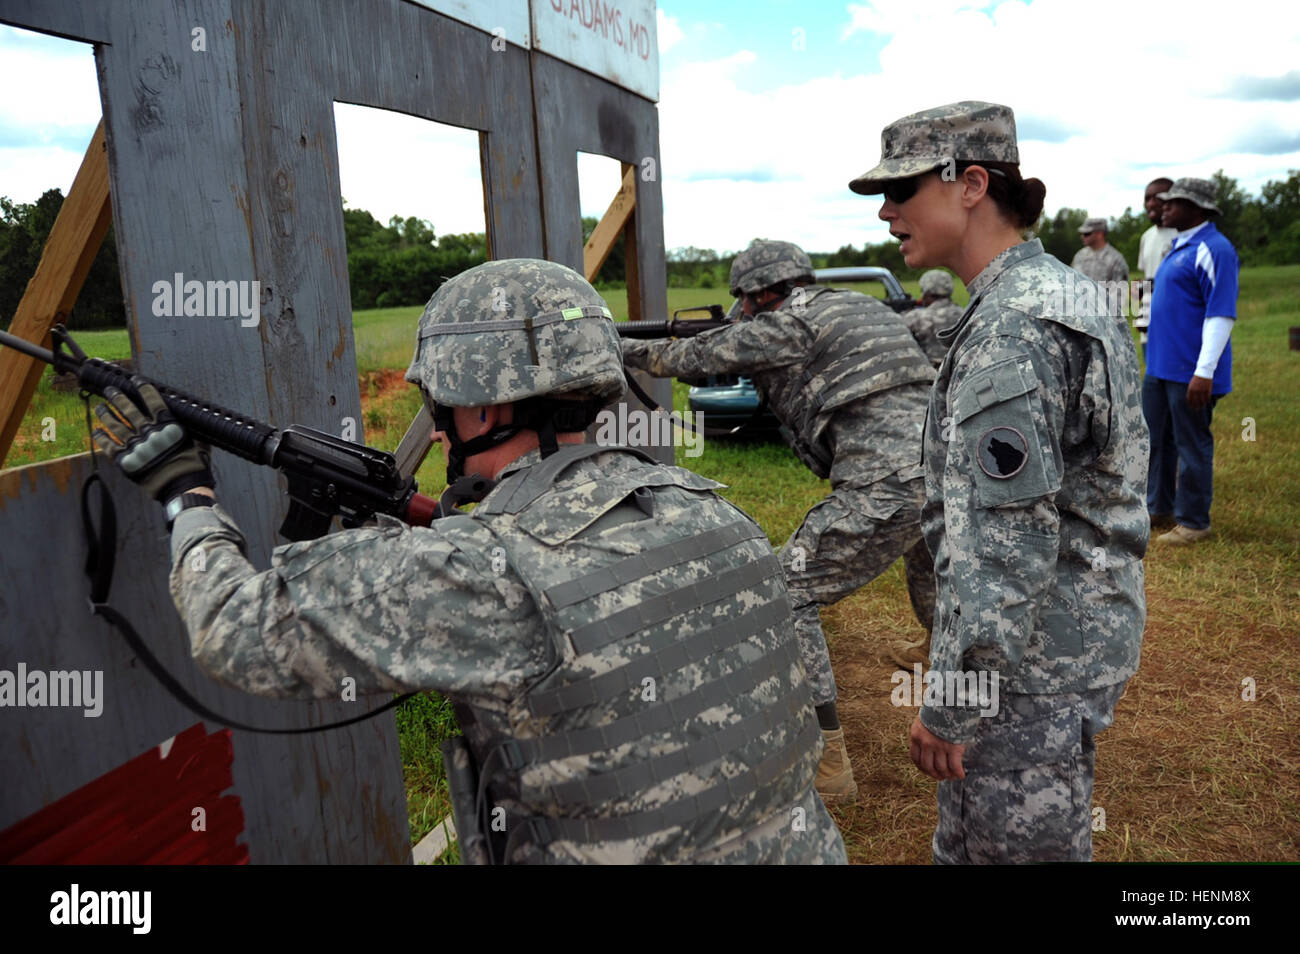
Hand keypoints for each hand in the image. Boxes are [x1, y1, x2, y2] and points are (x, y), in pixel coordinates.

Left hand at [91, 377, 212, 500]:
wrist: (183, 488)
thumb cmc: (194, 465)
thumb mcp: (199, 442)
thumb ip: (192, 428)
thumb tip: (192, 417)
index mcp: (167, 425)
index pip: (152, 400)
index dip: (143, 388)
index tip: (135, 380)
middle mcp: (148, 433)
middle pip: (129, 409)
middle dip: (118, 397)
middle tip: (110, 390)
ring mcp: (136, 446)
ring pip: (116, 425)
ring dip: (107, 414)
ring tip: (100, 407)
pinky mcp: (126, 461)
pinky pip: (109, 446)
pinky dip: (102, 438)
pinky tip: (97, 431)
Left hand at [909, 714, 965, 779]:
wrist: (951, 702)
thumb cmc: (939, 710)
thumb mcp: (924, 720)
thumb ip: (923, 733)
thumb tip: (927, 748)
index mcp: (916, 736)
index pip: (915, 758)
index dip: (922, 768)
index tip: (928, 771)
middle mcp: (926, 743)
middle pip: (928, 766)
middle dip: (935, 774)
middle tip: (941, 777)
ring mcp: (939, 746)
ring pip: (942, 768)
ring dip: (947, 775)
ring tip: (952, 776)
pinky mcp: (953, 747)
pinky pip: (955, 766)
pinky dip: (958, 773)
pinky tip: (961, 775)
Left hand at [1186, 375, 1212, 409]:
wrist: (1203, 372)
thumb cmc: (1196, 379)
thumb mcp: (1191, 385)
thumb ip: (1191, 391)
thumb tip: (1190, 398)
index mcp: (1190, 389)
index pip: (1189, 399)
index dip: (1190, 404)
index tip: (1191, 406)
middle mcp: (1196, 391)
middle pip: (1195, 401)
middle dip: (1195, 406)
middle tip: (1196, 409)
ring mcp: (1202, 391)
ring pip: (1202, 400)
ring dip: (1202, 404)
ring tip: (1202, 406)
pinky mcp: (1208, 390)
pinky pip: (1207, 397)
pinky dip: (1207, 400)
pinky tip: (1207, 402)